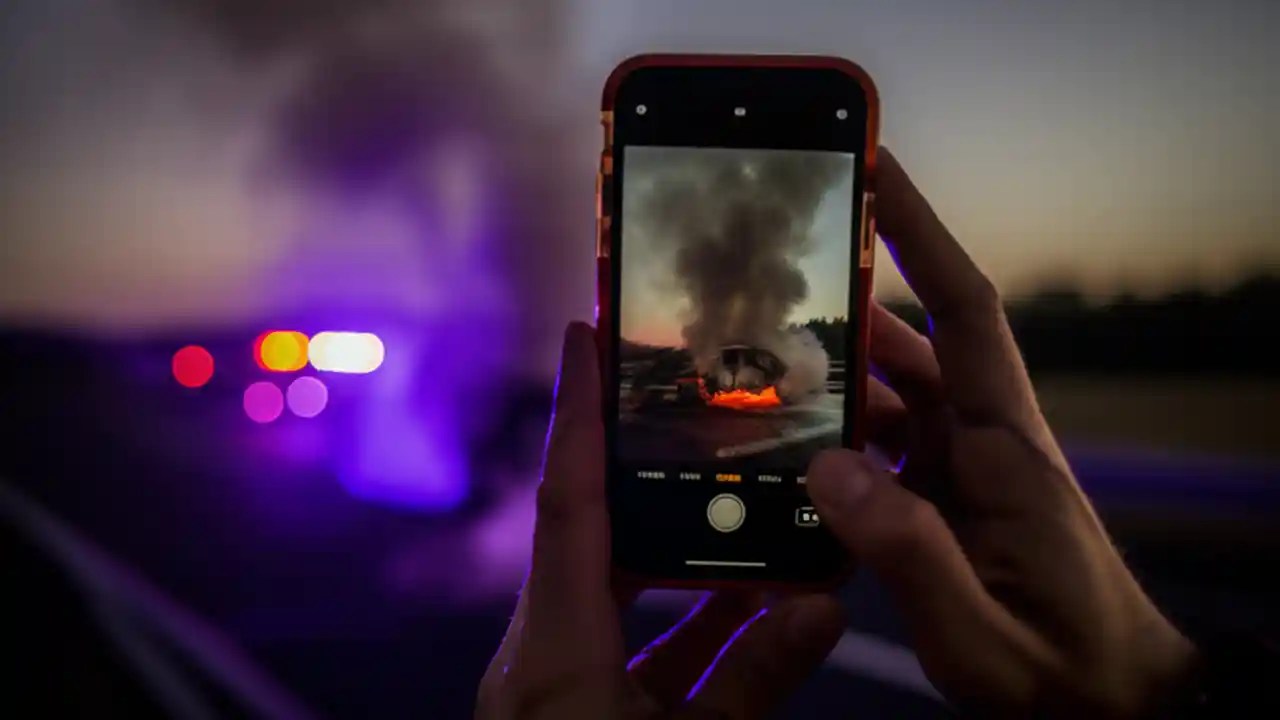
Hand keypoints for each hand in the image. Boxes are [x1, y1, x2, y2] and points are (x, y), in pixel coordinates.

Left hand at [476, 322, 844, 719]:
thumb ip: (752, 678)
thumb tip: (825, 607)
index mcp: (554, 643)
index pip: (568, 501)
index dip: (579, 412)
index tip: (584, 334)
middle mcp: (539, 644)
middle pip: (590, 527)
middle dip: (636, 463)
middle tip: (687, 400)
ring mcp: (548, 672)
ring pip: (610, 583)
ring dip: (671, 546)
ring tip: (735, 492)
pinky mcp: (564, 701)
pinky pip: (622, 638)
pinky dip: (677, 618)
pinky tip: (741, 604)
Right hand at [810, 149, 1195, 717]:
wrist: (1115, 709)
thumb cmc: (1062, 671)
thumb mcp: (978, 630)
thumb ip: (905, 550)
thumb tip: (826, 467)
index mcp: (1005, 449)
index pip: (965, 314)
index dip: (924, 235)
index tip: (877, 171)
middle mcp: (986, 443)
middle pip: (910, 349)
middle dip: (845, 311)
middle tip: (765, 283)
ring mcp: (967, 474)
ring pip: (891, 401)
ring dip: (833, 382)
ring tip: (757, 368)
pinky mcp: (950, 504)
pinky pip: (886, 452)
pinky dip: (840, 443)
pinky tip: (793, 456)